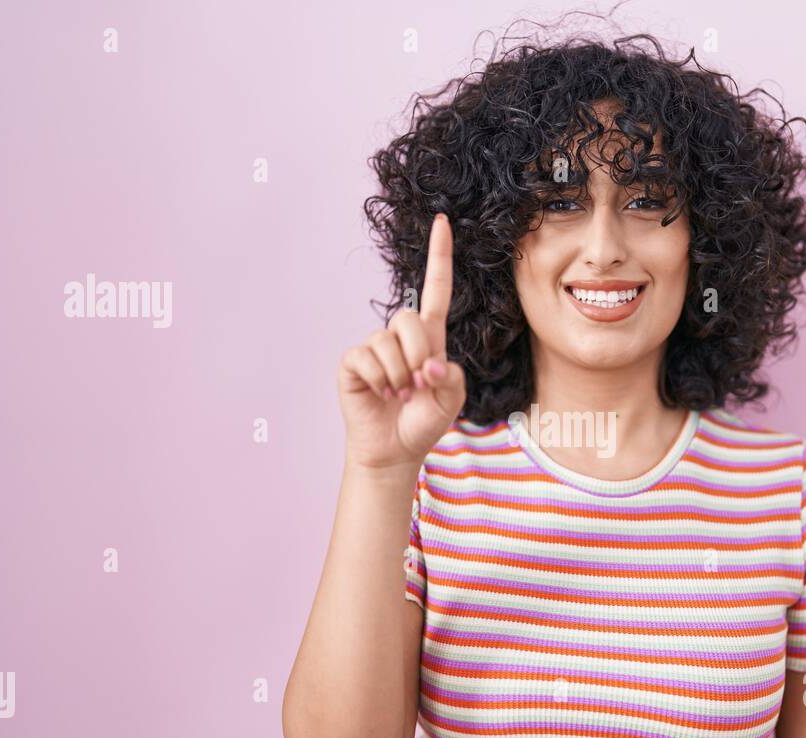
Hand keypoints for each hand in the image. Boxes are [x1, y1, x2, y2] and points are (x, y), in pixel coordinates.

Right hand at [337, 213, 465, 468]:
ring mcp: (374, 346)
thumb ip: (451, 377)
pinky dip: (379, 381)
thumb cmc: (424, 421)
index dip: (439, 255)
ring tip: (398, 395)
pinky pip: (368, 358)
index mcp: (430, 336)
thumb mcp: (451, 400)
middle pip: (409, 318)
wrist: (396, 449)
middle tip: (417, 385)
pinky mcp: (354, 361)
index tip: (441, 221)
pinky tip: (380, 394)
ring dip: (399, 376)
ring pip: (388, 343)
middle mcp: (400, 335)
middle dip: (418, 355)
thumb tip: (427, 363)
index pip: (436, 288)